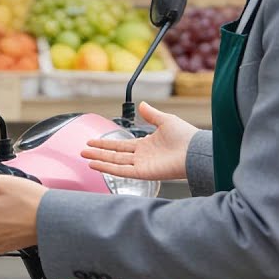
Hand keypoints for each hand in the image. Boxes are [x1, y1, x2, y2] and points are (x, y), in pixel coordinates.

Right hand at [81, 102, 197, 181]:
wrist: (196, 150)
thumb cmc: (186, 137)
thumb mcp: (166, 120)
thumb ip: (152, 114)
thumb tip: (142, 104)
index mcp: (146, 145)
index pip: (121, 145)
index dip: (107, 143)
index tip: (93, 141)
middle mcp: (142, 157)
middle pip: (114, 155)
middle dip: (98, 152)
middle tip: (83, 150)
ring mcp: (141, 166)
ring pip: (115, 163)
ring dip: (99, 159)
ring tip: (84, 156)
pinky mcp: (143, 173)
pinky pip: (121, 171)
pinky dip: (107, 168)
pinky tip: (95, 164)